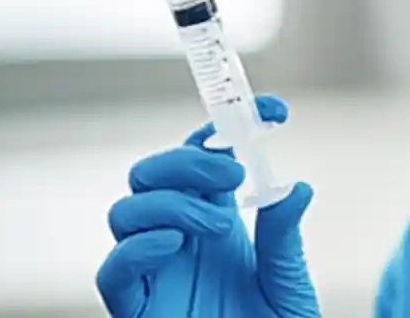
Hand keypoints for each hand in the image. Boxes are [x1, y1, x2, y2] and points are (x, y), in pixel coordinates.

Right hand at [96, 95, 319, 316]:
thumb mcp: (289, 281)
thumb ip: (284, 238)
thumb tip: (296, 186)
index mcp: (216, 219)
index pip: (204, 155)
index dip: (228, 125)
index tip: (275, 112)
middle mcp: (178, 237)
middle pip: (152, 171)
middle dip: (187, 158)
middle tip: (233, 175)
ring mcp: (153, 269)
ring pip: (127, 209)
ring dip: (171, 202)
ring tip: (218, 224)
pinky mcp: (134, 308)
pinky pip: (113, 270)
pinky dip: (139, 247)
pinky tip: (177, 245)